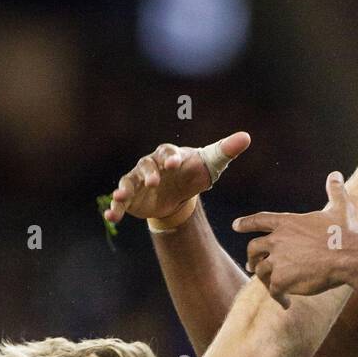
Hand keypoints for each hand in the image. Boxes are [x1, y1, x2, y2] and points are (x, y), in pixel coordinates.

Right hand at [103, 131, 250, 224]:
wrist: (180, 193)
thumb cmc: (195, 173)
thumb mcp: (211, 164)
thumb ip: (226, 151)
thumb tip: (246, 137)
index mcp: (170, 155)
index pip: (168, 151)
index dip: (170, 156)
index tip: (175, 163)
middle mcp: (151, 164)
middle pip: (146, 165)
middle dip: (149, 172)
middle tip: (154, 183)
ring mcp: (138, 180)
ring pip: (128, 181)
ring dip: (123, 189)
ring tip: (120, 197)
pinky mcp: (131, 197)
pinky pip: (120, 201)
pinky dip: (114, 208)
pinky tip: (111, 218)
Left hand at [234, 171, 357, 307]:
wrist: (346, 256)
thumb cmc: (344, 233)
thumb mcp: (339, 208)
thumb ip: (334, 191)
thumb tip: (336, 175)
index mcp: (286, 222)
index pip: (259, 220)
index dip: (246, 223)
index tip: (235, 226)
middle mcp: (276, 240)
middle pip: (253, 249)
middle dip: (251, 258)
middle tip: (251, 265)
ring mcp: (277, 261)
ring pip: (261, 271)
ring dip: (264, 279)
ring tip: (272, 287)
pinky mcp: (281, 280)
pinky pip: (273, 291)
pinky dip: (278, 298)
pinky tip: (285, 304)